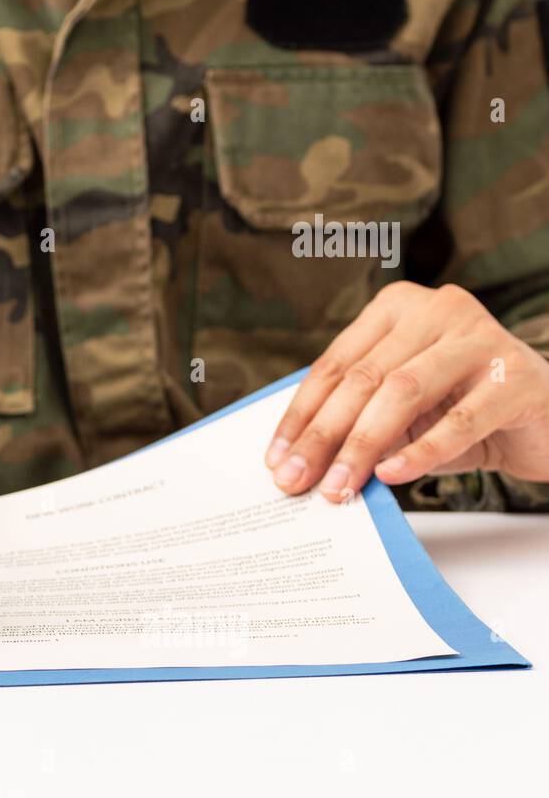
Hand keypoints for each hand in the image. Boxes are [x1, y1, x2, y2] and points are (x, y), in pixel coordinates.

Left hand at [265, 282, 548, 501]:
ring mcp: (481, 337)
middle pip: (363, 378)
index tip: (276, 459)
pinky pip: (460, 419)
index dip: (301, 415)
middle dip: (323, 436)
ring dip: (363, 445)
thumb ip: (359, 419)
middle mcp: (438, 310)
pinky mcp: (518, 376)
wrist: (547, 422)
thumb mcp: (403, 411)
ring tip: (338, 487)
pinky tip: (391, 476)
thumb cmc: (464, 410)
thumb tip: (302, 460)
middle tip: (296, 481)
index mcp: (398, 310)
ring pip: (403, 392)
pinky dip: (421, 451)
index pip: (336, 365)